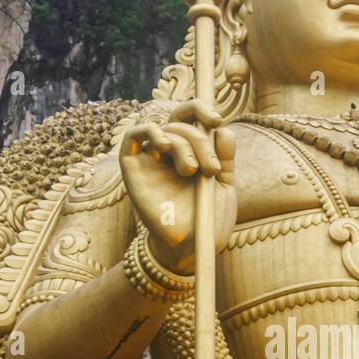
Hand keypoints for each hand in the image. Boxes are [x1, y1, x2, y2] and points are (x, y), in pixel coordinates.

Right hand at [118, 100, 236, 273]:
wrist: (191, 248)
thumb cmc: (207, 220)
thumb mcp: (224, 186)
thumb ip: (225, 158)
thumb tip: (224, 129)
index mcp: (193, 151)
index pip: (192, 117)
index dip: (202, 109)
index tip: (217, 120)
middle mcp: (171, 152)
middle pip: (180, 122)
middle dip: (199, 138)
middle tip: (210, 168)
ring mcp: (151, 159)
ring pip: (164, 129)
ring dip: (182, 144)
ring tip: (192, 171)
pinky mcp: (133, 168)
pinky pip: (133, 136)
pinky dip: (149, 131)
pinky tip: (164, 145)